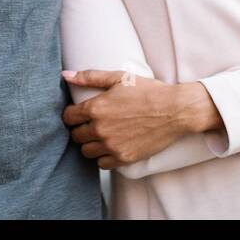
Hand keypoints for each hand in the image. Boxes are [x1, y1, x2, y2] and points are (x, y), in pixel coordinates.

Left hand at [61, 70, 219, 169]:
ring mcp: (111, 146)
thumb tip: (65, 75)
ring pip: (86, 152)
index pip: (68, 117)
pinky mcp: (123, 158)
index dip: (72, 114)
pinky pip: (101, 164)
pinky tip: (112, 146)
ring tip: (102, 136)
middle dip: (81, 129)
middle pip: (75, 136)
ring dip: (91, 144)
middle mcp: (100, 129)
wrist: (175, 110)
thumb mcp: (119, 77)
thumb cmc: (148, 91)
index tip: (80, 113)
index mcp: (96, 108)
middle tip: (93, 124)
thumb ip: (89, 77)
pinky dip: (104, 157)